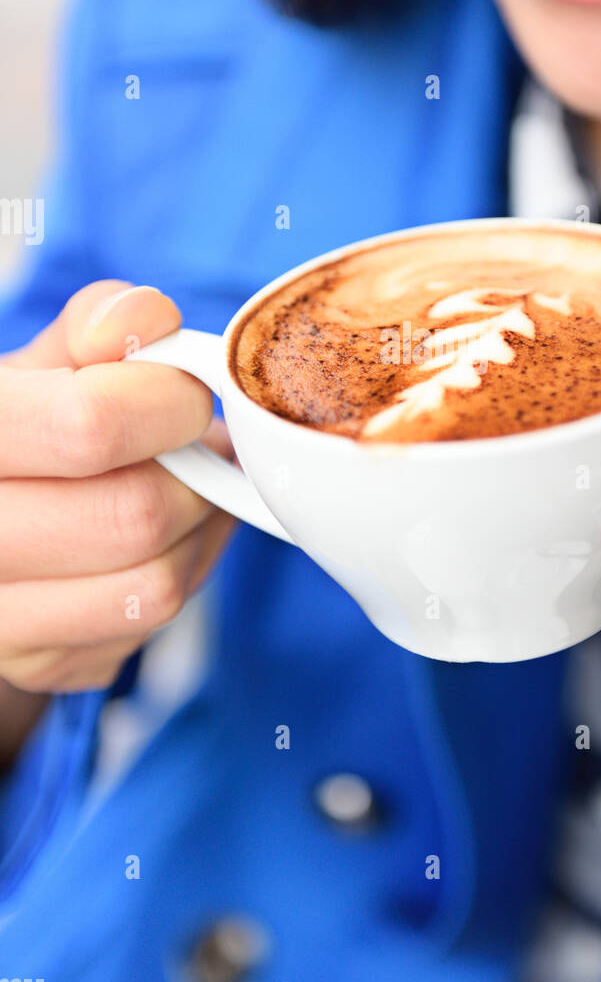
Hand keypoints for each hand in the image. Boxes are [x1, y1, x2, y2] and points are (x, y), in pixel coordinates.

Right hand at [0, 282, 235, 693]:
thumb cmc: (24, 429)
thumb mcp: (42, 364)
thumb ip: (97, 329)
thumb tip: (145, 320)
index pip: (91, 426)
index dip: (166, 402)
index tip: (180, 394)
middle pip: (136, 515)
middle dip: (191, 474)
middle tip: (191, 449)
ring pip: (156, 584)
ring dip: (194, 532)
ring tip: (178, 491)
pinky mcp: (35, 662)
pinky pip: (148, 625)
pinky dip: (176, 576)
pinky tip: (152, 543)